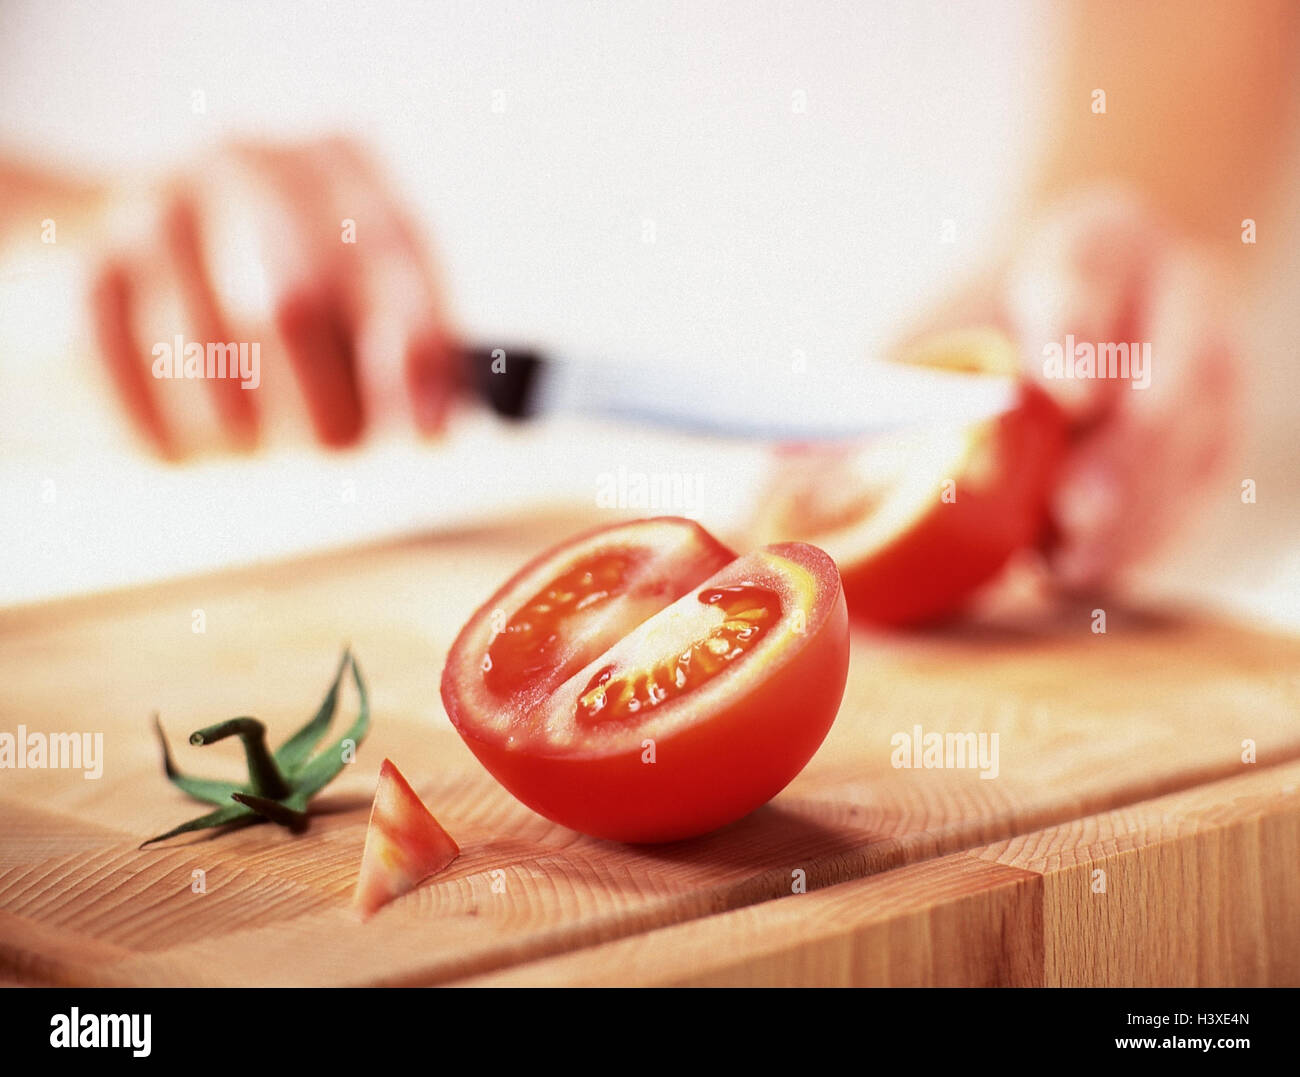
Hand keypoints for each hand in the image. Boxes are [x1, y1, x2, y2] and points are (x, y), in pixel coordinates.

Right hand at [86, 137, 457, 456]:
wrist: (127, 248)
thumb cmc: (278, 293)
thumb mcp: (359, 300)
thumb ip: (411, 355)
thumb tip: (433, 424)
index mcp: (336, 165)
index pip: (389, 253)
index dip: (415, 351)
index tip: (429, 432)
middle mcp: (246, 163)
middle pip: (295, 304)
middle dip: (325, 406)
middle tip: (333, 449)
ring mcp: (157, 201)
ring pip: (210, 346)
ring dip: (241, 431)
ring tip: (252, 445)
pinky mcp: (88, 259)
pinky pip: (127, 370)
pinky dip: (164, 430)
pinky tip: (183, 448)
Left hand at [899, 188, 1237, 590]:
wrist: (1099, 294)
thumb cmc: (998, 313)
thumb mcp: (940, 320)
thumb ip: (875, 389)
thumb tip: (777, 478)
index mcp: (1094, 242)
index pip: (1086, 274)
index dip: (1076, 332)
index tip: (1061, 395)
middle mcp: (1170, 297)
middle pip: (1166, 375)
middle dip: (1120, 455)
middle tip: (1070, 517)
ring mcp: (1208, 365)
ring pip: (1190, 443)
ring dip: (1134, 513)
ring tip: (1067, 566)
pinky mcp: (1216, 430)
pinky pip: (1196, 489)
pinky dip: (1146, 537)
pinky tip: (1090, 572)